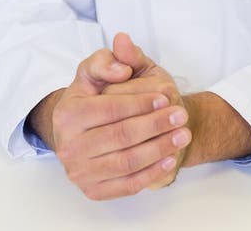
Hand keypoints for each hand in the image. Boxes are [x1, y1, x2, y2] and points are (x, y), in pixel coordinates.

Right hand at [50, 40, 191, 199]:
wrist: (84, 130)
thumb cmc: (96, 96)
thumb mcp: (98, 68)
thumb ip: (108, 59)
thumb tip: (122, 59)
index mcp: (67, 113)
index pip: (110, 107)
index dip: (140, 102)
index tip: (166, 97)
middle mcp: (68, 145)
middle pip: (121, 136)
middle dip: (156, 125)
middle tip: (181, 116)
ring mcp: (79, 172)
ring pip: (127, 162)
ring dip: (160, 149)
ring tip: (182, 136)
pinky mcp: (92, 191)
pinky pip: (127, 185)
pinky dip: (151, 173)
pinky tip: (169, 158)